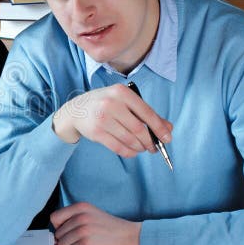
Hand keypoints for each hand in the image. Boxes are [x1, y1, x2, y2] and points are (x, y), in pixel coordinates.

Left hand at [50, 202, 140, 244]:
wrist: (131, 237)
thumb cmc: (112, 228)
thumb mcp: (92, 214)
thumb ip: (74, 220)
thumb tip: (56, 237)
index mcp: (80, 207)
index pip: (54, 217)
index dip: (59, 227)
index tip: (66, 232)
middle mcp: (80, 217)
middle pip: (58, 233)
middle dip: (65, 239)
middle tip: (79, 241)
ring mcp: (82, 230)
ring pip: (63, 244)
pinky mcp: (86, 244)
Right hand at [52, 84, 171, 157]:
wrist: (76, 110)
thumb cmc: (105, 104)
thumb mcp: (124, 102)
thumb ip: (146, 113)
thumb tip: (168, 128)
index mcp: (122, 92)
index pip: (146, 112)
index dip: (159, 127)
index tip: (167, 138)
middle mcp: (111, 104)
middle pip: (138, 128)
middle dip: (150, 141)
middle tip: (154, 147)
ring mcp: (102, 118)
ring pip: (129, 139)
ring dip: (140, 147)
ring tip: (142, 148)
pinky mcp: (96, 132)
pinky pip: (118, 147)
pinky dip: (129, 152)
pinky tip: (132, 151)